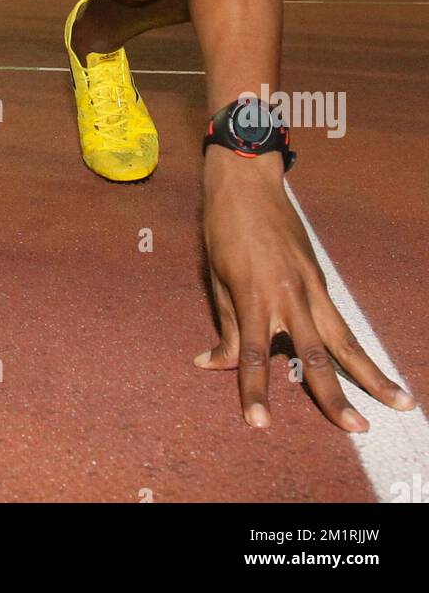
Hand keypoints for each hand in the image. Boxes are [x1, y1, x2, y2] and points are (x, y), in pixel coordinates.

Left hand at [197, 149, 415, 429]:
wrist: (247, 183)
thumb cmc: (223, 229)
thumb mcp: (215, 278)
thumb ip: (224, 326)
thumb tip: (214, 364)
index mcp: (253, 296)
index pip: (252, 354)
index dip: (254, 390)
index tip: (259, 423)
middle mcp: (288, 295)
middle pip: (315, 355)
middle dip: (335, 396)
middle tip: (356, 429)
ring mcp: (310, 286)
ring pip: (344, 339)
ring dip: (371, 373)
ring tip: (399, 402)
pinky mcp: (320, 278)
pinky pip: (339, 320)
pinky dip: (355, 347)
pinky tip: (372, 369)